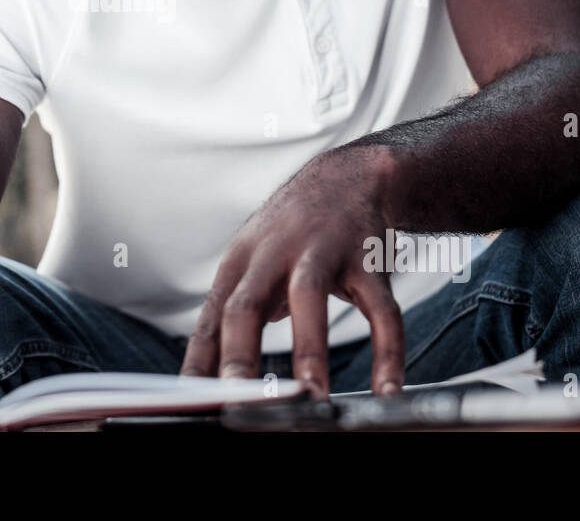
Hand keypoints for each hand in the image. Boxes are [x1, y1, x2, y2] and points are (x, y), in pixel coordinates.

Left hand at [179, 145, 404, 397]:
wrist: (347, 177)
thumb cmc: (289, 237)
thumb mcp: (250, 267)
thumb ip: (228, 322)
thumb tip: (197, 383)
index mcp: (239, 264)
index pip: (211, 319)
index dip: (201, 362)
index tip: (192, 403)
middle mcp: (274, 255)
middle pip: (246, 305)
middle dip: (240, 355)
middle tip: (239, 402)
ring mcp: (322, 253)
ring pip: (309, 298)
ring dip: (309, 349)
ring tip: (312, 397)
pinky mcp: (368, 260)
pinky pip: (381, 309)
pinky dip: (387, 350)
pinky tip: (387, 388)